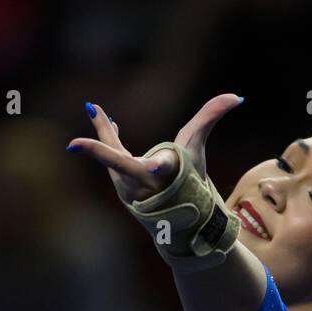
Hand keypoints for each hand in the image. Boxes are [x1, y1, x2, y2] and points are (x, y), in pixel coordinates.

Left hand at [67, 93, 243, 204]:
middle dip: (99, 151)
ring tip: (96, 109)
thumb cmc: (189, 176)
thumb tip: (237, 97)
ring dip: (105, 133)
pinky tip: (108, 121)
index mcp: (166, 176)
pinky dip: (107, 139)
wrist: (176, 213)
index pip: (160, 170)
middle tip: (74, 144)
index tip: (155, 167)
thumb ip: (210, 117)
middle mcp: (143, 184)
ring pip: (111, 156)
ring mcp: (127, 186)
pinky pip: (110, 158)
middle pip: (120, 165)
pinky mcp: (118, 183)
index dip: (158, 168)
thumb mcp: (197, 146)